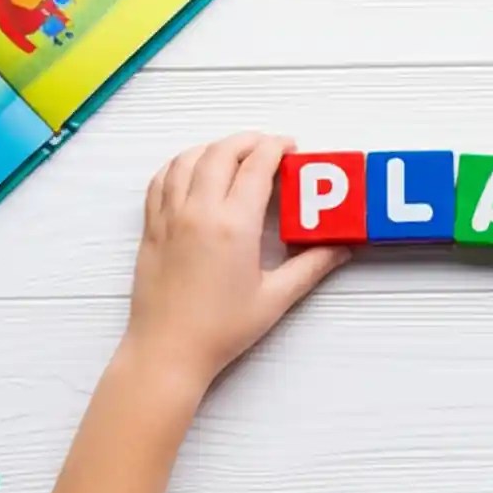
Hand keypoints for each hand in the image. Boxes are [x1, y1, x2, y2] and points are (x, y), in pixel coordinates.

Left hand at [125, 133, 350, 390]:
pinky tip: (192, 170)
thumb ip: (311, 267)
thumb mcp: (275, 298)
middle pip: (222, 152)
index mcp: (233, 225)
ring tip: (234, 153)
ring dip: (214, 147)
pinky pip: (161, 179)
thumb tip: (340, 248)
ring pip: (188, 159)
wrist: (168, 351)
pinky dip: (180, 164)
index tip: (291, 148)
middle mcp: (198, 212)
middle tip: (269, 147)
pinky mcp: (151, 228)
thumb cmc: (220, 330)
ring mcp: (170, 217)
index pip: (257, 166)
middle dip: (249, 141)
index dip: (277, 148)